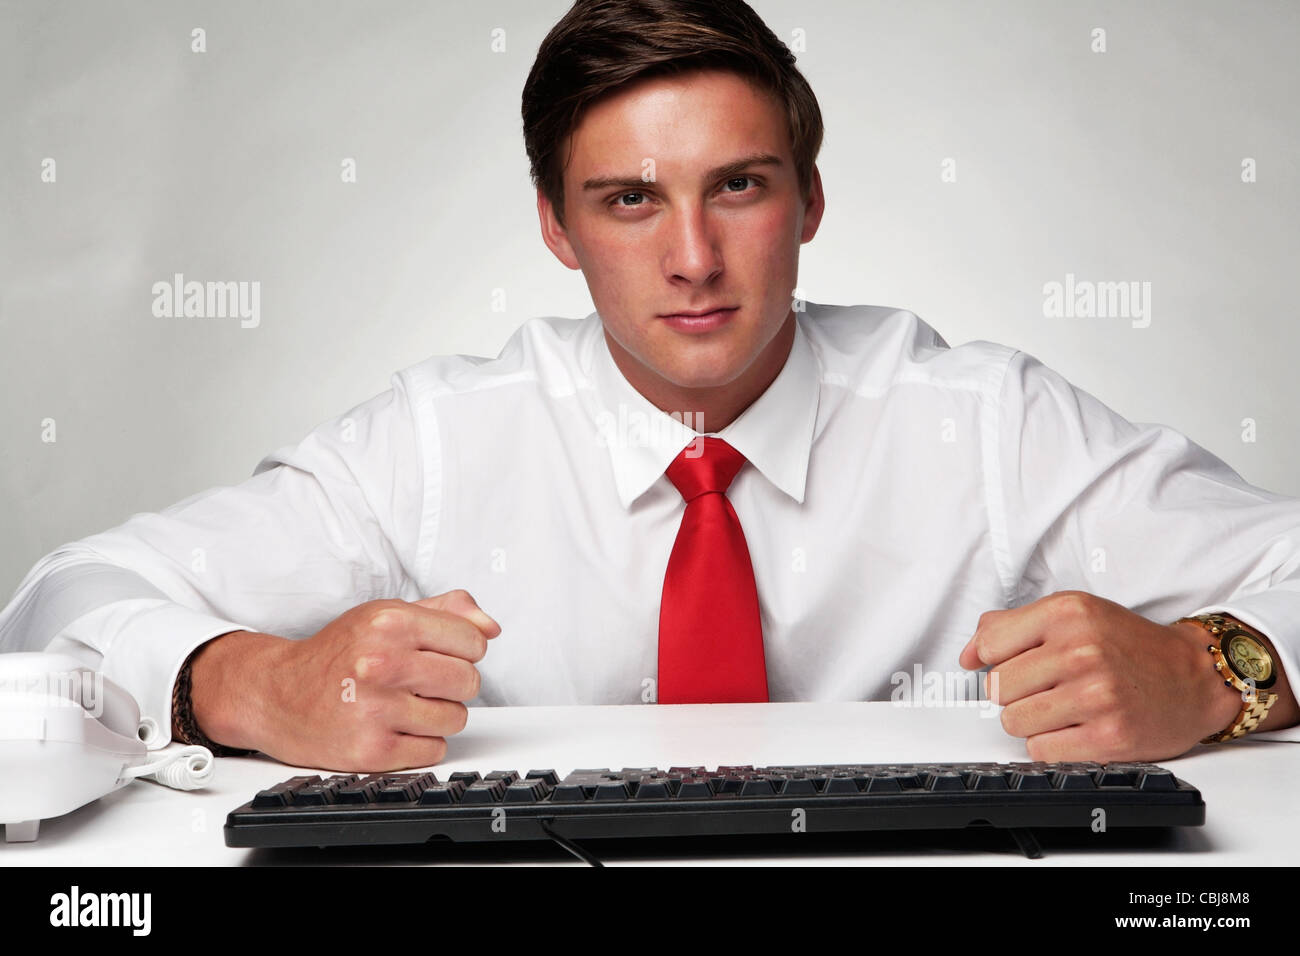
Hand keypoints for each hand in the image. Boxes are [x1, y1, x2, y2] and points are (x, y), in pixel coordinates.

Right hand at [194, 589, 499, 771]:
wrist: (277, 695)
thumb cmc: (337, 654)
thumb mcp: (386, 615)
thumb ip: (445, 611)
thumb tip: (491, 627)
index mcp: (390, 622)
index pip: (473, 641)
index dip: (464, 651)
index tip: (442, 655)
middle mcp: (381, 662)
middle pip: (469, 681)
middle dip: (453, 684)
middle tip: (421, 683)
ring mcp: (375, 709)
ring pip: (455, 718)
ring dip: (437, 715)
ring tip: (404, 705)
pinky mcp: (371, 750)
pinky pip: (433, 750)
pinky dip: (421, 743)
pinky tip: (394, 728)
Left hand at [957, 590, 1240, 761]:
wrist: (1196, 678)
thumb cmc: (1131, 646)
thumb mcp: (1074, 614)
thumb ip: (1011, 626)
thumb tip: (967, 655)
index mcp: (1068, 613)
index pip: (989, 644)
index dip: (994, 660)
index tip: (1011, 665)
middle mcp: (1081, 651)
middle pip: (998, 687)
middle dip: (1016, 692)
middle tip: (1048, 688)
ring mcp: (1095, 695)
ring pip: (1014, 721)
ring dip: (1032, 721)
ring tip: (1063, 708)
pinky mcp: (1108, 737)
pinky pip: (1040, 750)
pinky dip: (1051, 745)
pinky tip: (1075, 728)